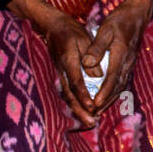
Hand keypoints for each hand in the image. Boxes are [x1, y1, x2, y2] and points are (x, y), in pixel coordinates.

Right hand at [43, 12, 98, 126]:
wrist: (53, 28)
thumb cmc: (71, 32)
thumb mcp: (84, 39)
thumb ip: (91, 55)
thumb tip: (99, 74)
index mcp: (69, 61)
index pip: (76, 81)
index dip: (84, 95)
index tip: (92, 106)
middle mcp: (62, 71)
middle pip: (70, 95)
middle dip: (81, 110)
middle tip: (92, 122)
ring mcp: (61, 75)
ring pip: (68, 96)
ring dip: (78, 111)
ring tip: (90, 123)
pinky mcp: (62, 76)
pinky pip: (69, 93)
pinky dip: (76, 104)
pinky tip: (85, 112)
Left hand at [86, 0, 152, 114]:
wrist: (137, 14)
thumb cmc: (119, 20)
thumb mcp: (105, 29)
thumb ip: (96, 47)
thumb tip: (86, 64)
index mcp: (121, 54)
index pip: (112, 77)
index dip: (104, 92)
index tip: (95, 104)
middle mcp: (127, 62)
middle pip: (117, 86)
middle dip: (106, 101)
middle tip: (94, 113)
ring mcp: (130, 63)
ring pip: (121, 85)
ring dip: (110, 99)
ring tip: (99, 110)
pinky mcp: (129, 63)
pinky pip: (122, 81)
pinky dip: (114, 91)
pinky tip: (107, 96)